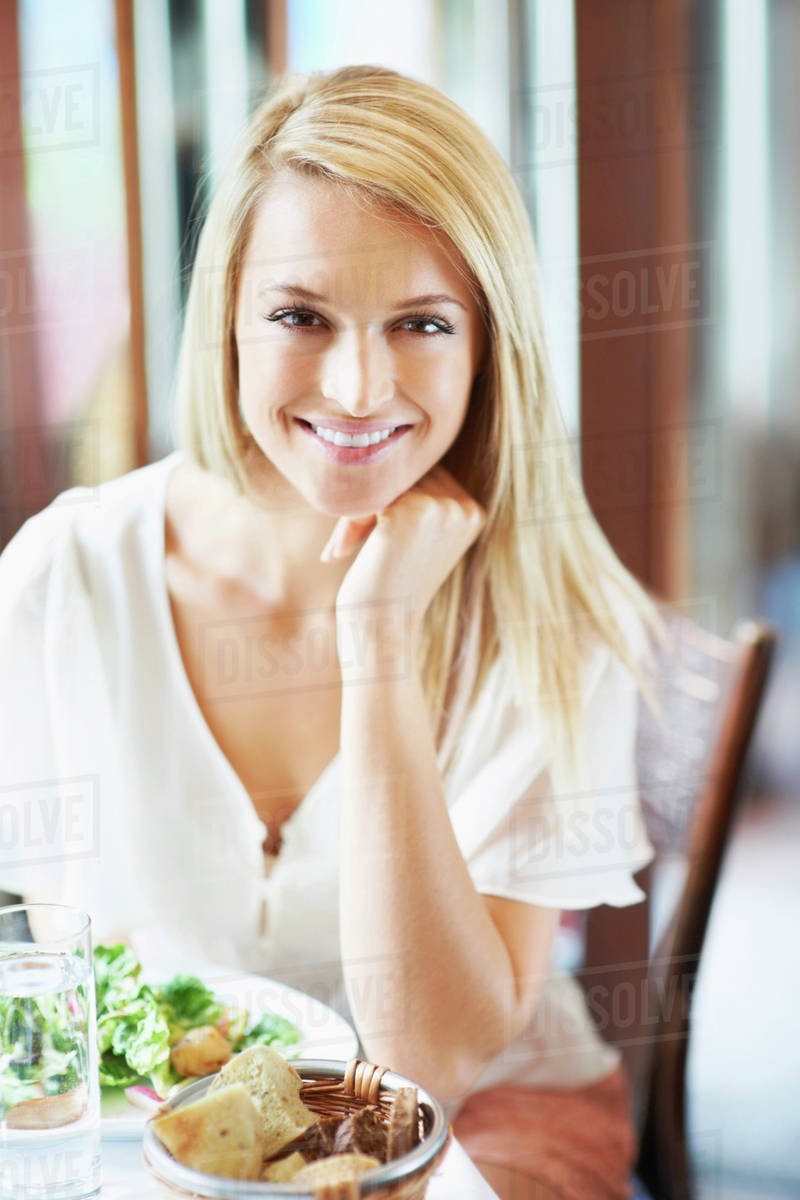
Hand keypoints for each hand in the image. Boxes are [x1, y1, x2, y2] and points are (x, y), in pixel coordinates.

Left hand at [321, 464, 485, 644]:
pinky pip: (366, 493)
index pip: (424, 476)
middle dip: (369, 504)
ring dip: (355, 512)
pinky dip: (347, 520)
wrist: (382, 634)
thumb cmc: (389, 590)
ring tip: (342, 548)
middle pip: (405, 474)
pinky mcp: (411, 511)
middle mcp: (463, 507)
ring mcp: (441, 507)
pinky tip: (340, 552)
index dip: (388, 499)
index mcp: (472, 512)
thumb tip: (387, 452)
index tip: (361, 534)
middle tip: (345, 543)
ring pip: (383, 482)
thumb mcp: (415, 542)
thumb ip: (416, 501)